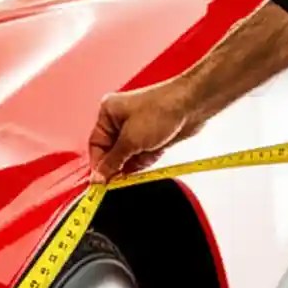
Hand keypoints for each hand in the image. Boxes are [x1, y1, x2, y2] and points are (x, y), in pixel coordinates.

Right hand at [88, 80, 202, 183]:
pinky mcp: (150, 137)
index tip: (101, 182)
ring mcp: (136, 129)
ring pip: (127, 157)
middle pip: (111, 152)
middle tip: (122, 176)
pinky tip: (155, 152)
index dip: (98, 164)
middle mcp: (120, 120)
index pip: (96, 144)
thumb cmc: (161, 109)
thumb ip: (113, 161)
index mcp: (108, 113)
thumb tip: (99, 176)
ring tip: (145, 155)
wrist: (191, 105)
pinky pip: (142, 156)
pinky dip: (147, 159)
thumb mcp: (130, 140)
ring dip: (135, 162)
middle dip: (119, 164)